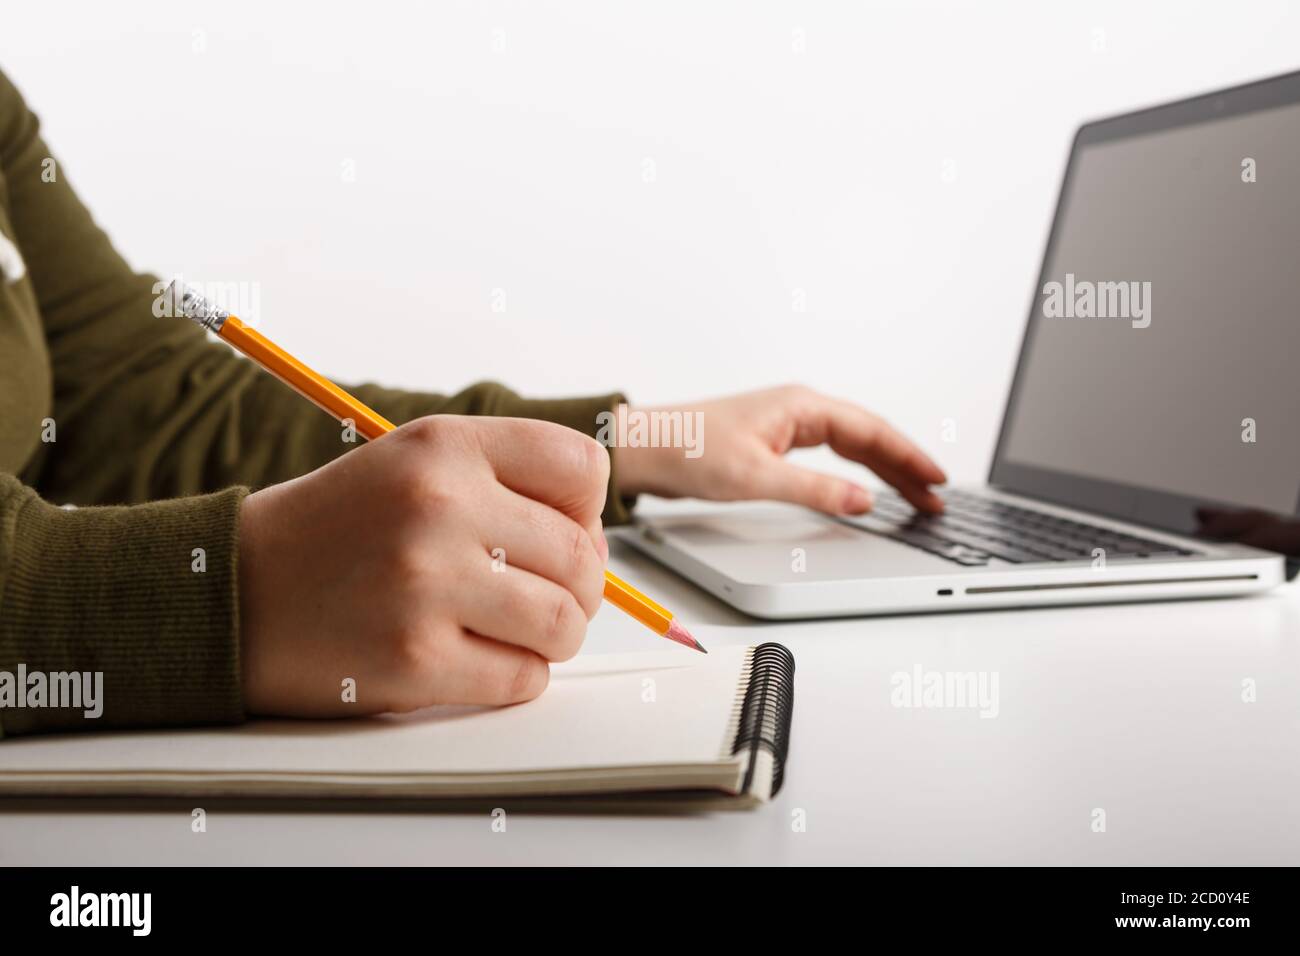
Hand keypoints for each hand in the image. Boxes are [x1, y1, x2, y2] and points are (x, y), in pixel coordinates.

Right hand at [238, 416, 609, 716]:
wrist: (231, 593)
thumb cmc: (336, 532)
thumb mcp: (413, 464)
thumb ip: (506, 482)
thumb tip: (599, 545)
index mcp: (444, 446)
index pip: (583, 467)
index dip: (586, 510)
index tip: (557, 532)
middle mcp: (438, 504)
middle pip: (584, 556)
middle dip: (576, 587)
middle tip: (536, 596)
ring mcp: (426, 583)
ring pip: (564, 622)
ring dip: (551, 638)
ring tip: (507, 631)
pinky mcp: (415, 659)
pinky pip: (523, 679)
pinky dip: (513, 678)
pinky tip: (472, 659)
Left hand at [614, 385, 945, 514]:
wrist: (645, 449)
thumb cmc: (688, 451)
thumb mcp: (757, 478)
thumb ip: (815, 491)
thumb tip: (864, 502)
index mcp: (801, 406)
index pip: (872, 431)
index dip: (909, 456)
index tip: (938, 479)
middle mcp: (798, 409)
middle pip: (868, 436)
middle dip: (905, 465)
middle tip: (937, 496)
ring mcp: (787, 424)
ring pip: (851, 444)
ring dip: (884, 469)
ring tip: (915, 495)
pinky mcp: (773, 442)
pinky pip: (830, 453)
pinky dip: (855, 470)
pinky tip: (866, 486)